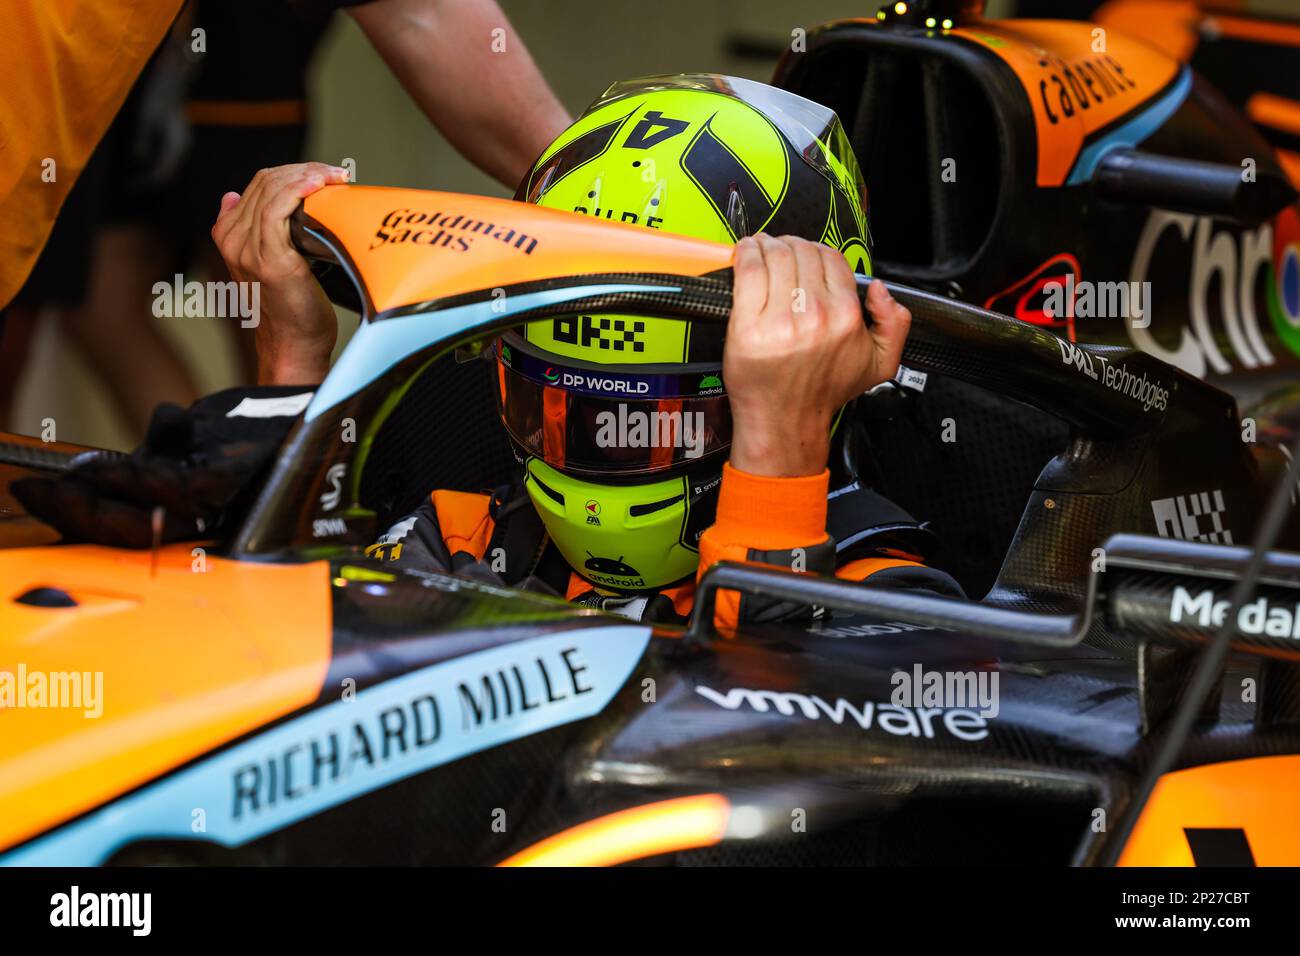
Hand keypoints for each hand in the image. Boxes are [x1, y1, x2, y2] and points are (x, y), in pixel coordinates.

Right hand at [211, 163, 349, 384]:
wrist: (294, 347)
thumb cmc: (294, 310)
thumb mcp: (272, 266)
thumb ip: (257, 233)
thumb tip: (232, 197)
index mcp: (229, 236)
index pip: (259, 184)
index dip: (294, 172)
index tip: (325, 174)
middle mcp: (232, 239)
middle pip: (266, 181)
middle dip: (305, 170)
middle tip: (336, 173)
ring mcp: (247, 248)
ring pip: (274, 189)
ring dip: (309, 175)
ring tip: (335, 176)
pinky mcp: (268, 258)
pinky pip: (279, 208)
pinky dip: (301, 189)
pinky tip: (320, 185)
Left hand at [724, 234, 910, 476]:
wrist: (786, 421)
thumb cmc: (822, 392)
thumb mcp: (880, 364)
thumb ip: (895, 323)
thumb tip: (880, 290)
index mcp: (845, 317)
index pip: (831, 259)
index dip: (816, 249)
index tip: (804, 253)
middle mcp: (815, 316)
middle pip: (802, 252)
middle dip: (789, 244)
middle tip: (780, 249)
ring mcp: (780, 320)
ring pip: (775, 256)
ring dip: (766, 244)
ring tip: (760, 247)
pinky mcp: (748, 325)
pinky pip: (749, 271)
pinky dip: (746, 254)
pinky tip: (745, 253)